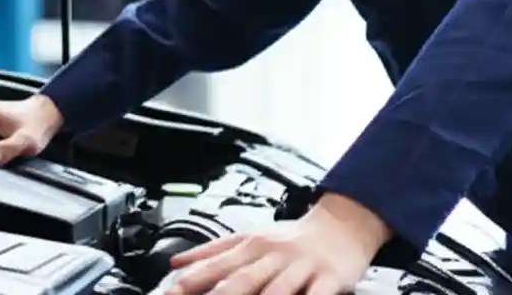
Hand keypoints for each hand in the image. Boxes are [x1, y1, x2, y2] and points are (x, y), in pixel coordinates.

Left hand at [164, 194, 391, 294]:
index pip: (214, 266)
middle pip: (241, 281)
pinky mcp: (329, 279)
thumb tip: (176, 262)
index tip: (169, 294)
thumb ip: (213, 251)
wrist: (343, 224)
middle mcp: (273, 256)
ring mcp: (301, 268)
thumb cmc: (292, 237)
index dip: (190, 282)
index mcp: (250, 246)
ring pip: (276, 292)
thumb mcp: (250, 236)